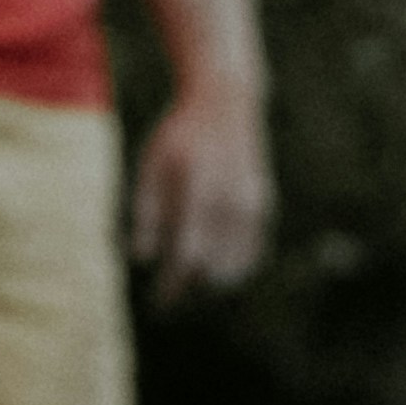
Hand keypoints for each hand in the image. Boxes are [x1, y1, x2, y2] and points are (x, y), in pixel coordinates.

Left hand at [132, 79, 274, 292]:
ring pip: (236, 268)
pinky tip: (215, 271)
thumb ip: (146, 211)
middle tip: (171, 299)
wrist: (224, 100)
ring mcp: (251, 205)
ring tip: (190, 286)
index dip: (174, 286)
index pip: (188, 255)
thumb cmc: (178, 135)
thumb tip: (142, 260)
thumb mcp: (152, 164)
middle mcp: (230, 199)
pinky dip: (234, 270)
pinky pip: (252, 255)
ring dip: (211, 285)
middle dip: (190, 291)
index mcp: (198, 187)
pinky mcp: (264, 207)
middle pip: (213, 269)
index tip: (159, 304)